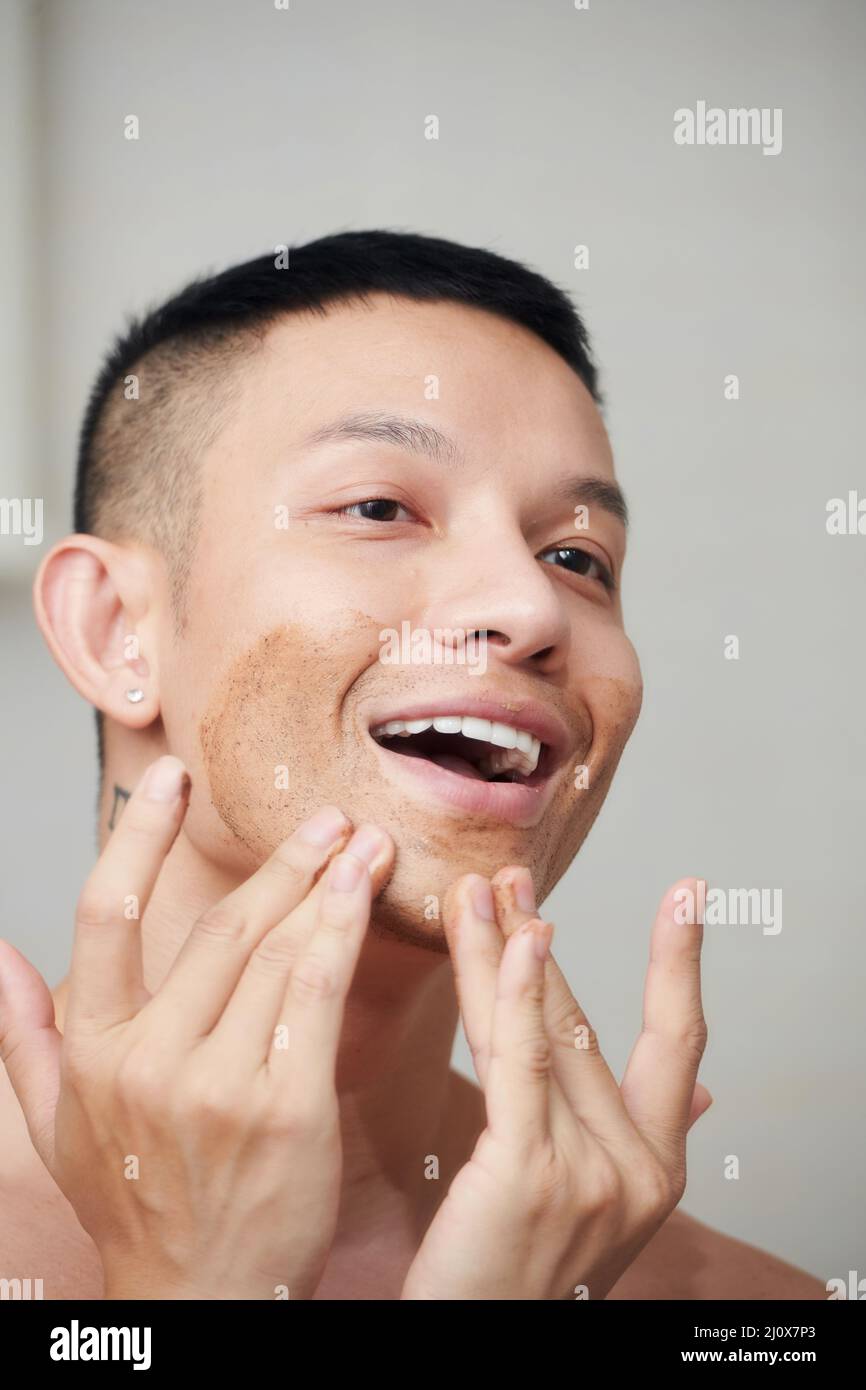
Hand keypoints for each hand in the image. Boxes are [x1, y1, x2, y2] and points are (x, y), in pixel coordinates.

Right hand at [0, 755, 393, 1299]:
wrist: (201, 1299)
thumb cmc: (135, 1203)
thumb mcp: (57, 1126)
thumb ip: (24, 1037)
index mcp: (94, 1052)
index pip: (104, 916)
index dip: (141, 838)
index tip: (175, 778)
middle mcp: (149, 1060)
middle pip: (216, 928)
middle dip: (277, 862)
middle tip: (324, 816)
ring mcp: (217, 1084)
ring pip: (272, 953)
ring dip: (321, 885)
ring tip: (360, 842)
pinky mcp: (284, 1110)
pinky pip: (313, 998)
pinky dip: (340, 934)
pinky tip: (363, 892)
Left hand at [401, 867, 710, 1299]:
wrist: (478, 1353)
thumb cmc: (519, 1277)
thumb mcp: (600, 1213)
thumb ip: (643, 1139)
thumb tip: (703, 1090)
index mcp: (656, 1169)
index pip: (678, 1043)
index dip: (683, 964)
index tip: (687, 895)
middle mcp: (637, 1168)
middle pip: (586, 1024)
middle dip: (542, 941)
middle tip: (509, 877)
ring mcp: (589, 1171)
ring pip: (544, 1030)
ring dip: (506, 949)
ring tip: (477, 890)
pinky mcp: (528, 1173)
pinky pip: (520, 1061)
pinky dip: (515, 990)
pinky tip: (508, 938)